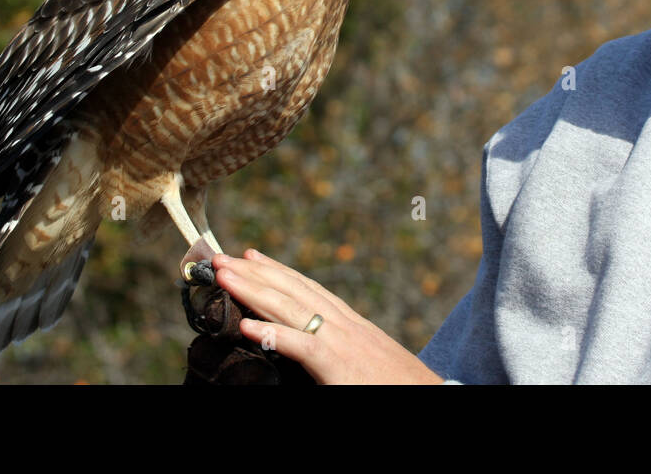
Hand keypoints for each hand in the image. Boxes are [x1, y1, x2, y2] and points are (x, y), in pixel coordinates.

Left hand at [180, 242, 443, 384]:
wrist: (430, 395)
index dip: (277, 270)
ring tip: (223, 277)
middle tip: (220, 258)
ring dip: (252, 290)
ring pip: (288, 308)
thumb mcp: (366, 359)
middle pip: (291, 290)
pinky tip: (247, 326)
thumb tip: (314, 346)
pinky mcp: (337, 365)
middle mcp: (343, 324)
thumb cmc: (398, 384)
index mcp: (349, 322)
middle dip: (254, 272)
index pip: (307, 288)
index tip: (252, 256)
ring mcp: (340, 341)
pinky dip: (272, 334)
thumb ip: (339, 348)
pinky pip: (300, 346)